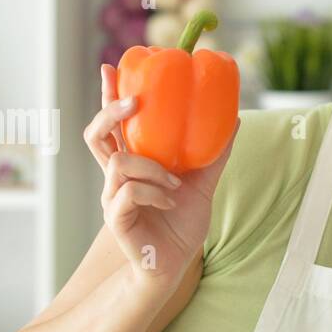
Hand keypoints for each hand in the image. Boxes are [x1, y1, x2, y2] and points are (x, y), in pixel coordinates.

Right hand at [85, 63, 237, 283]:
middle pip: (97, 135)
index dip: (108, 97)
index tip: (110, 68)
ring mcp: (111, 196)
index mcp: (132, 164)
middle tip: (134, 102)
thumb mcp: (203, 183)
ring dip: (152, 168)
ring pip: (119, 162)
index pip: (112, 125)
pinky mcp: (115, 217)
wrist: (174, 263)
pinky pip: (129, 191)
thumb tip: (234, 118)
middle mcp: (115, 177)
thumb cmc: (181, 223)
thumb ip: (214, 153)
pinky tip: (169, 201)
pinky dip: (154, 192)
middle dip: (110, 112)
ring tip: (174, 183)